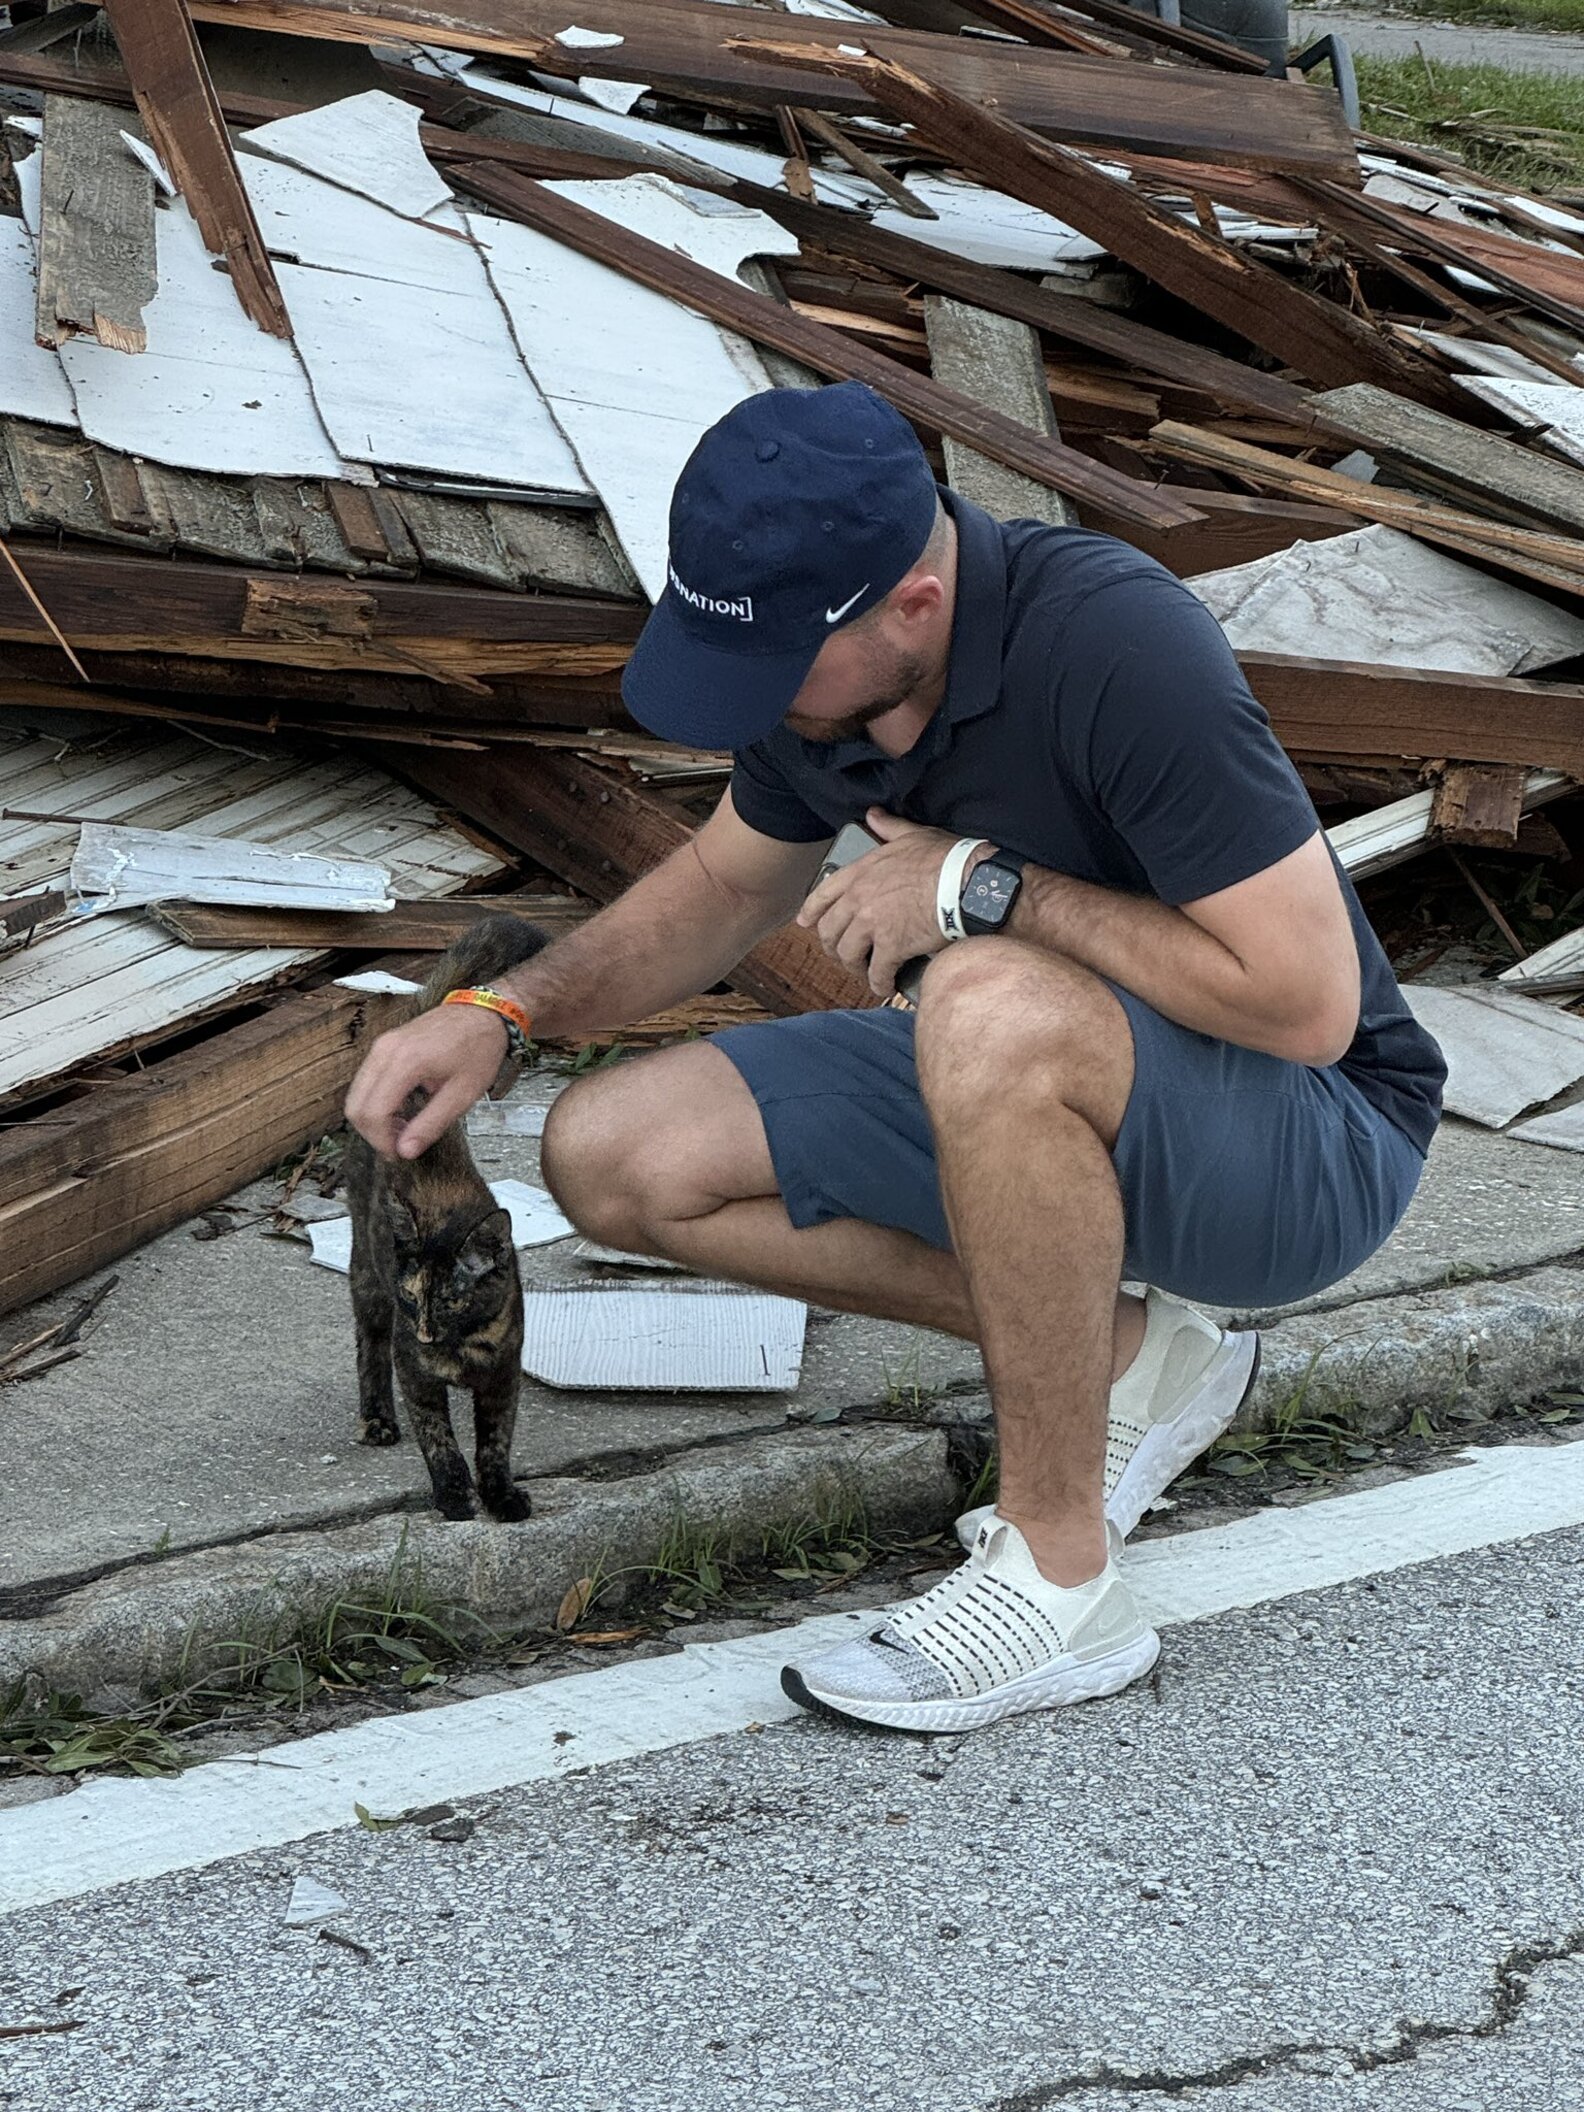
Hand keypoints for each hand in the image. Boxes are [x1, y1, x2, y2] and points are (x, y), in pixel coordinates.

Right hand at [345, 1003, 509, 1158]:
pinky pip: (366, 1080)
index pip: (373, 1112)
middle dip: (372, 1133)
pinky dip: (375, 1102)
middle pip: (356, 1104)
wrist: (484, 1014)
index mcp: (406, 1061)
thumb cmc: (479, 1048)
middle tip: (398, 1146)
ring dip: (372, 1118)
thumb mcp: (462, 1094)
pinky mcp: (384, 1045)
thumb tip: (406, 1150)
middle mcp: (386, 1050)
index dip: (381, 1140)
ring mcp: (382, 1045)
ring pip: (357, 1093)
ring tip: (402, 1130)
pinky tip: (399, 1112)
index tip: (397, 1154)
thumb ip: (431, 1124)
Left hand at [797, 808, 988, 998]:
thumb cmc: (946, 858)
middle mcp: (859, 899)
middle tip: (843, 954)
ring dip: (854, 967)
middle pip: (830, 930)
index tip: (806, 922)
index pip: (824, 894)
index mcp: (861, 872)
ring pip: (847, 954)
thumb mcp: (913, 834)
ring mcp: (872, 924)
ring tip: (865, 972)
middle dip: (833, 946)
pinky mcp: (891, 947)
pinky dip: (879, 983)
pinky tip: (884, 986)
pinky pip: (876, 972)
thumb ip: (888, 827)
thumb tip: (873, 815)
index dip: (811, 911)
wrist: (967, 883)